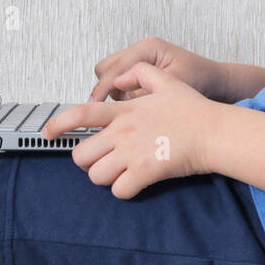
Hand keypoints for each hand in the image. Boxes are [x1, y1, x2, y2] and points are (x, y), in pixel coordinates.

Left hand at [44, 61, 220, 197]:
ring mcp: (133, 153)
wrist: (216, 132)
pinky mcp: (146, 172)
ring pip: (96, 176)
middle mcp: (124, 132)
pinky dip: (124, 191)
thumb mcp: (168, 81)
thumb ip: (141, 73)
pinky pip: (119, 191)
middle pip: (81, 155)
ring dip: (106, 178)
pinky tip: (136, 184)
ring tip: (121, 173)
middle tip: (103, 161)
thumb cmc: (195, 110)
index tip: (48, 132)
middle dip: (88, 162)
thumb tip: (120, 78)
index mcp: (126, 110)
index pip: (82, 113)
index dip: (58, 123)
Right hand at [88, 36, 225, 102]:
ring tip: (131, 108)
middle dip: (107, 88)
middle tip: (112, 109)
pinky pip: (121, 83)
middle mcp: (142, 50)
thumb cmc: (201, 79)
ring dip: (115, 93)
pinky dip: (123, 95)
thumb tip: (121, 96)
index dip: (103, 87)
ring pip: (111, 75)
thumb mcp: (175, 83)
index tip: (94, 104)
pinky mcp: (142, 72)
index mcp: (149, 47)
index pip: (116, 66)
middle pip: (107, 67)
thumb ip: (146, 88)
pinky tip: (135, 107)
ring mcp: (141, 60)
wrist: (216, 82)